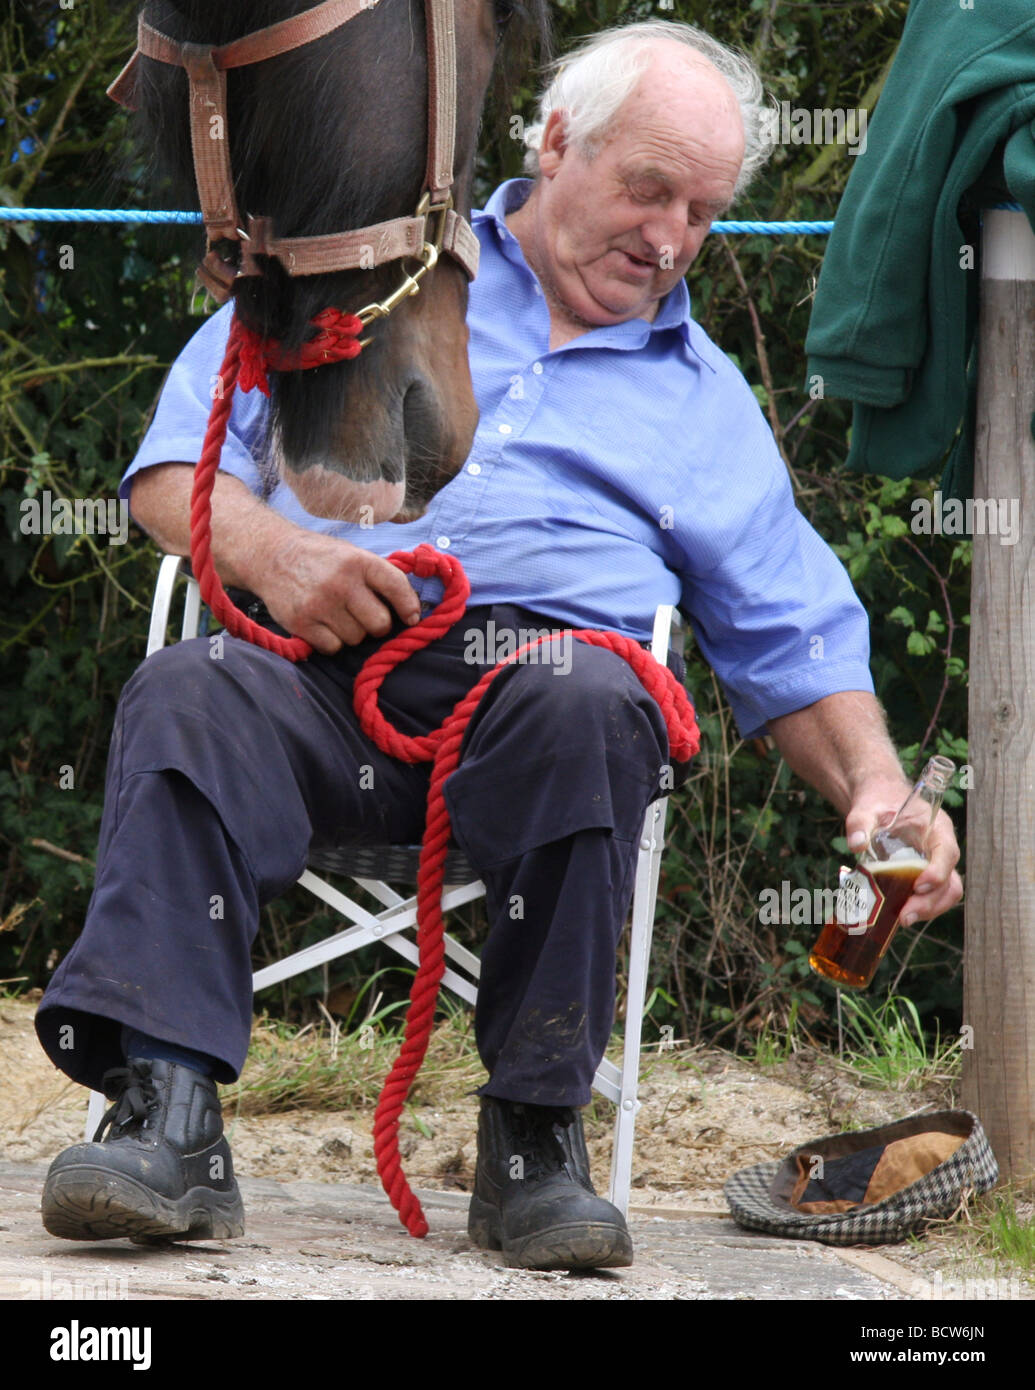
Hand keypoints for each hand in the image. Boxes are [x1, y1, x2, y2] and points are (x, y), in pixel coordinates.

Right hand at [253, 530, 421, 652]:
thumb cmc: (318, 558)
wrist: (270, 555)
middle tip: (366, 617)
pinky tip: (322, 624)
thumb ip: (377, 575)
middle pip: (380, 623)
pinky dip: (331, 641)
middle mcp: (341, 582)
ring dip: (351, 632)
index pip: (396, 587)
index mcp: (358, 561)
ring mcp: (320, 604)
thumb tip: (411, 605)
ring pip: (356, 638)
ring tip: (337, 615)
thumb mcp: (350, 554)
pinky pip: (333, 647)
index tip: (412, 618)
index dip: (409, 606)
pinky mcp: (301, 622)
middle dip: (377, 625)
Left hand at [844, 776, 962, 926]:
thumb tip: (855, 844)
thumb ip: (859, 823)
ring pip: (945, 894)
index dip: (937, 872)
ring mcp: (936, 864)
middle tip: (905, 916)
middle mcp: (941, 848)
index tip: (917, 886)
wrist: (879, 801)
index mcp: (936, 827)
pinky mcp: (924, 876)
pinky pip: (931, 897)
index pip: (947, 852)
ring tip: (902, 920)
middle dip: (930, 902)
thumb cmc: (877, 801)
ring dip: (927, 910)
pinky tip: (897, 915)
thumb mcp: (866, 808)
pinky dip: (919, 908)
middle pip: (950, 881)